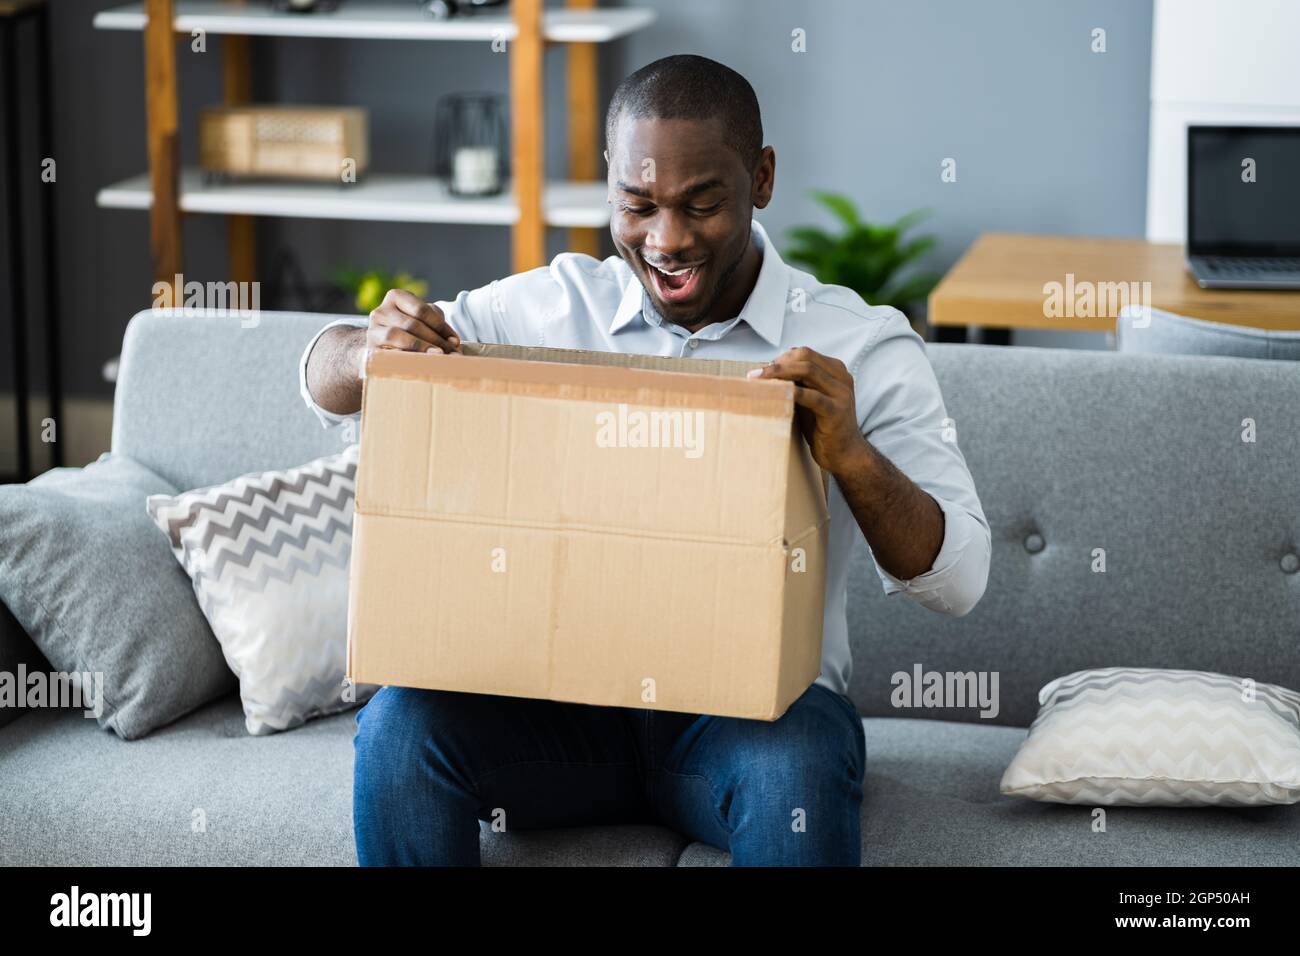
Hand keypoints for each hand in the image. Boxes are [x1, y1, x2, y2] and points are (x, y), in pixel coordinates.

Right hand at [367, 288, 460, 353]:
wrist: (382, 347)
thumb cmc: (410, 330)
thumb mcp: (423, 320)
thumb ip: (438, 324)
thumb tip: (453, 342)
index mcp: (396, 296)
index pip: (421, 310)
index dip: (441, 326)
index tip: (455, 341)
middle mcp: (381, 311)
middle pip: (412, 324)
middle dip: (435, 340)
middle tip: (452, 353)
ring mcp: (372, 329)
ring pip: (397, 336)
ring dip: (422, 347)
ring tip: (439, 357)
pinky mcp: (370, 348)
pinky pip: (387, 351)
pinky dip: (406, 357)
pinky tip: (421, 364)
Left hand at [747, 346, 867, 474]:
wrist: (845, 454)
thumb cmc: (823, 426)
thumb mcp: (811, 399)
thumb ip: (798, 383)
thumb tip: (768, 370)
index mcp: (836, 370)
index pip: (805, 353)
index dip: (781, 358)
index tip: (762, 369)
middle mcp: (841, 377)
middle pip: (805, 357)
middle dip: (777, 363)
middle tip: (754, 375)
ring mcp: (841, 393)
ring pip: (807, 371)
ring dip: (779, 373)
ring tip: (758, 381)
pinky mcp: (837, 411)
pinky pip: (811, 396)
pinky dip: (792, 392)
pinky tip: (776, 395)